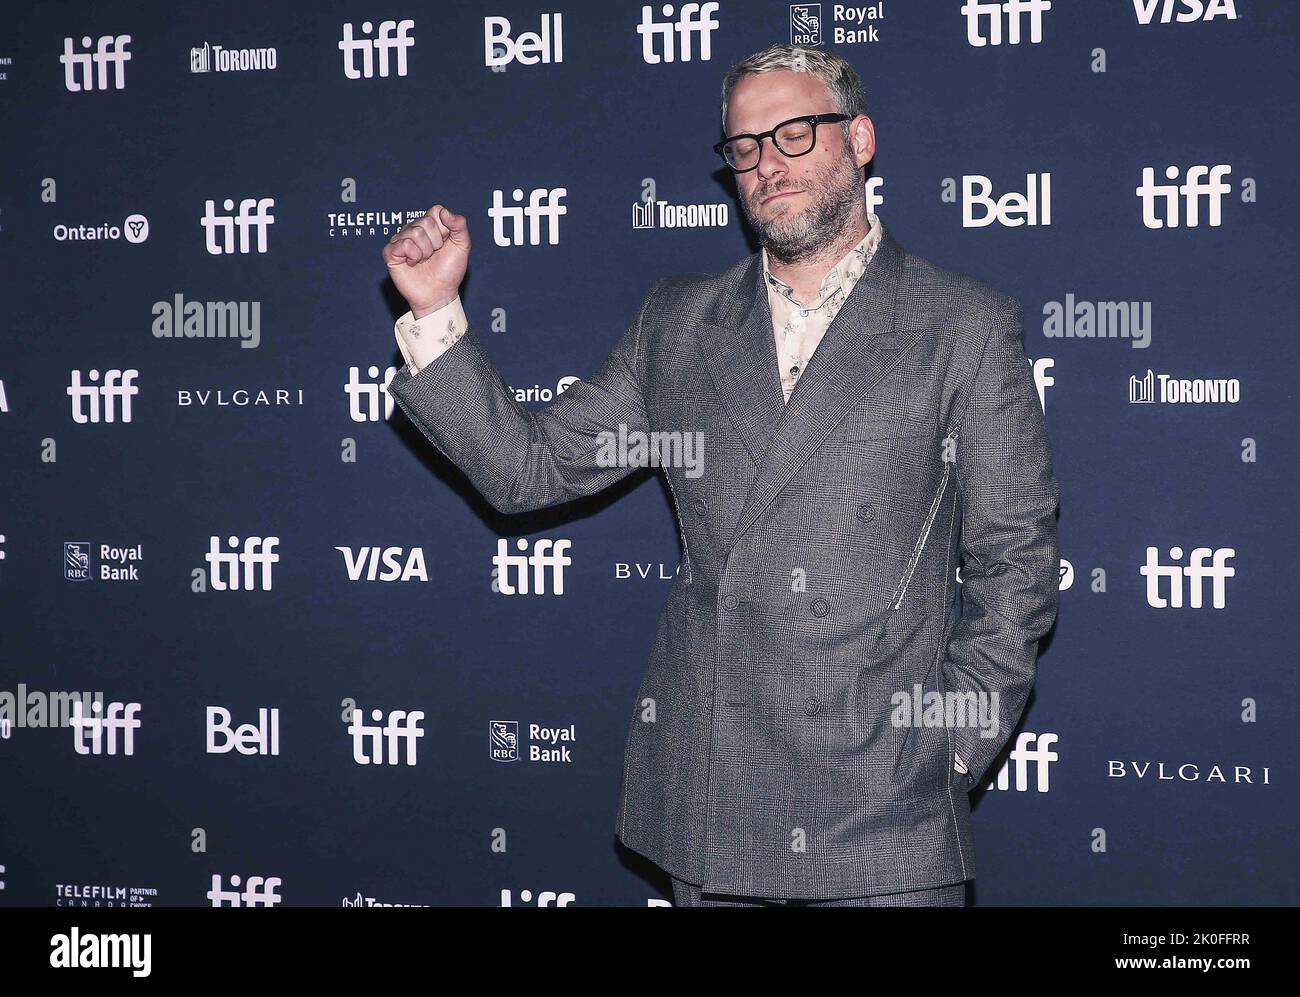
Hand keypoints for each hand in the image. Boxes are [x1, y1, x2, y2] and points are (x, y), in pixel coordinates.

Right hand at [382, 204, 469, 318]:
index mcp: (430, 225)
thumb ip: (459, 225)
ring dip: (425, 251)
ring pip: (414, 232)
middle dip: (435, 242)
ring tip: (424, 261)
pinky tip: (413, 264)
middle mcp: (413, 229)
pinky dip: (414, 256)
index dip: (444, 228)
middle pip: (425, 222)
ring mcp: (401, 240)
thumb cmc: (449, 271)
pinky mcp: (391, 252)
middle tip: (433, 255)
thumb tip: (444, 212)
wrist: (439, 293)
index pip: (436, 210)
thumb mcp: (462, 246)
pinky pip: (403, 244)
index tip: (445, 243)